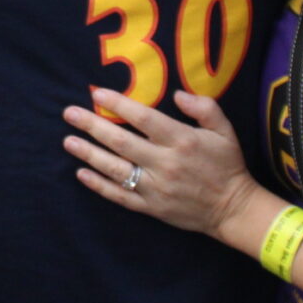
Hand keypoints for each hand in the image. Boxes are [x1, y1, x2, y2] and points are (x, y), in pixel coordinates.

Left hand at [63, 87, 262, 241]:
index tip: (97, 94)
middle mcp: (165, 163)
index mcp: (182, 140)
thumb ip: (203, 107)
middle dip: (92, 125)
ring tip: (68, 141)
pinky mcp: (151, 208)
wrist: (233, 209)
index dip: (118, 104)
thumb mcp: (224, 131)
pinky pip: (120, 196)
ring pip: (115, 169)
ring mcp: (155, 188)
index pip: (143, 118)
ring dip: (89, 154)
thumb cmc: (228, 165)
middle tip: (70, 113)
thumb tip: (177, 94)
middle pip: (121, 142)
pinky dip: (99, 185)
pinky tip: (81, 173)